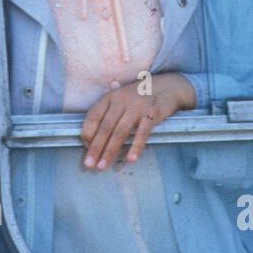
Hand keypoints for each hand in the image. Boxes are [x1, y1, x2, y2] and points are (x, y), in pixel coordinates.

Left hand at [80, 72, 194, 170]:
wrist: (167, 86)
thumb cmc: (138, 97)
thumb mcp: (120, 98)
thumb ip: (107, 113)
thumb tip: (92, 139)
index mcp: (110, 96)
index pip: (93, 116)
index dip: (87, 133)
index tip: (85, 149)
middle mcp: (121, 100)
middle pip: (105, 127)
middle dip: (96, 147)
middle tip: (89, 164)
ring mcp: (137, 106)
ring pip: (120, 132)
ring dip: (110, 150)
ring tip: (103, 165)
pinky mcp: (152, 113)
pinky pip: (142, 132)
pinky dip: (136, 146)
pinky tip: (130, 159)